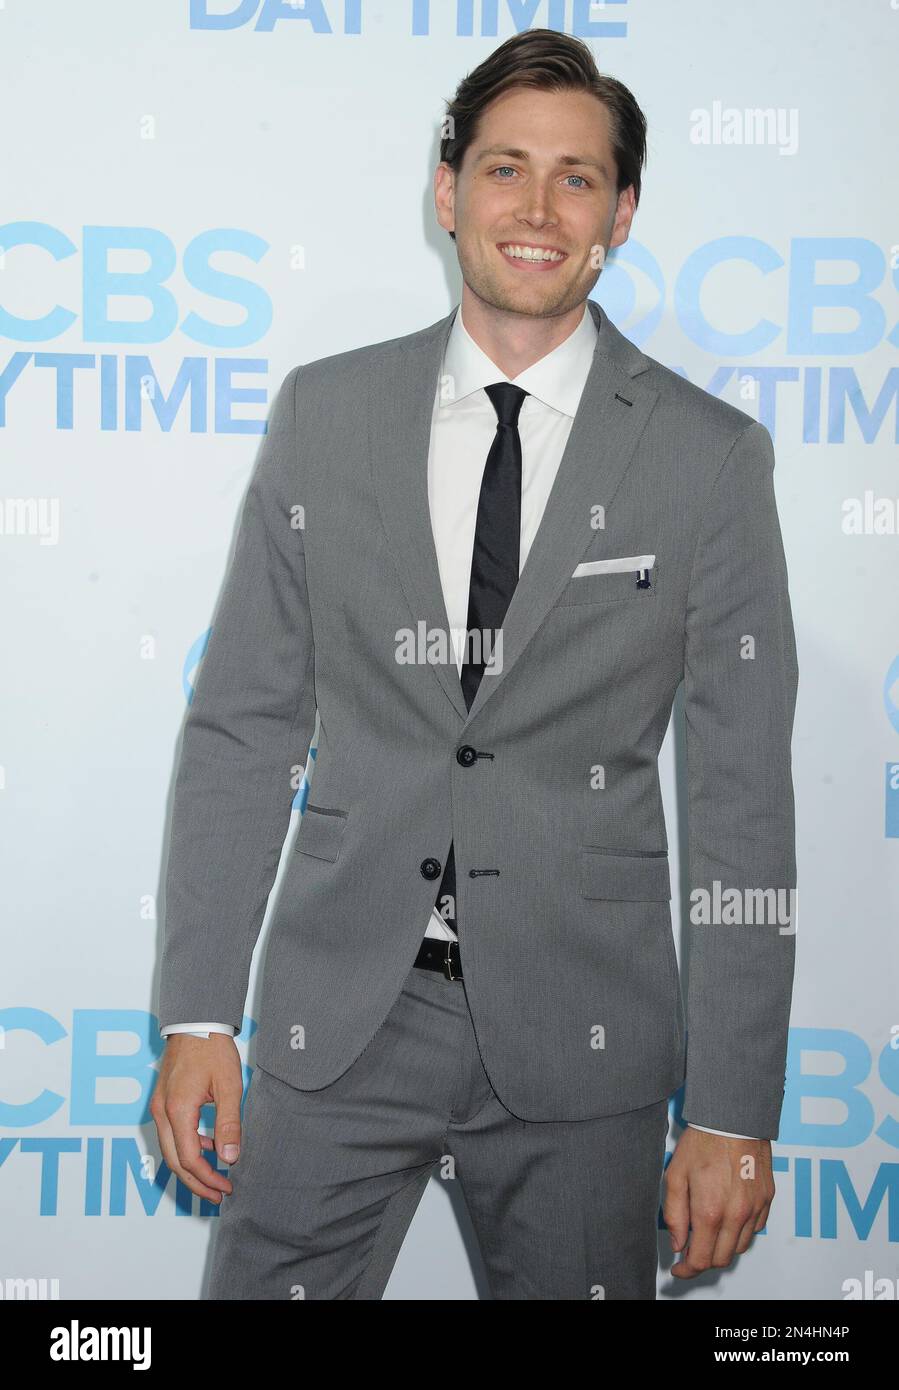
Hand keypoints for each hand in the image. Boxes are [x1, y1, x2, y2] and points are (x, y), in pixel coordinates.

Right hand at [150, 1033, 243, 1204]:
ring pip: (170, 1150)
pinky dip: (187, 1148)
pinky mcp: (162, 1101)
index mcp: (177, 1110)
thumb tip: (230, 1158)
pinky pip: (171, 1135)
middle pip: (174, 1161)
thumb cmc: (212, 1049)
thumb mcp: (228, 1086)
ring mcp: (158, 1106)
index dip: (207, 1179)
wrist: (195, 1021)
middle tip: (218, 1195)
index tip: (226, 1188)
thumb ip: (229, 1124)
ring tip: (215, 1178)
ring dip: (191, 1168)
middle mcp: (162, 1112)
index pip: (189, 1159)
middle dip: (196, 1183)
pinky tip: (208, 1148)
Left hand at [663, 1128, 773, 1277]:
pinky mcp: (767, 1200)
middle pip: (722, 1259)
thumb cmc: (703, 1142)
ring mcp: (755, 1209)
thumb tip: (678, 1243)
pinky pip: (755, 1229)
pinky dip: (740, 1231)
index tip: (679, 1268)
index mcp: (710, 1212)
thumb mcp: (675, 1175)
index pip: (701, 1259)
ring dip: (723, 1247)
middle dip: (704, 1261)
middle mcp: (736, 1216)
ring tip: (708, 1231)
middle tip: (690, 1250)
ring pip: (740, 1247)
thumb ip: (674, 1214)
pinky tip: (728, 1217)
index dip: (687, 1270)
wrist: (734, 1118)